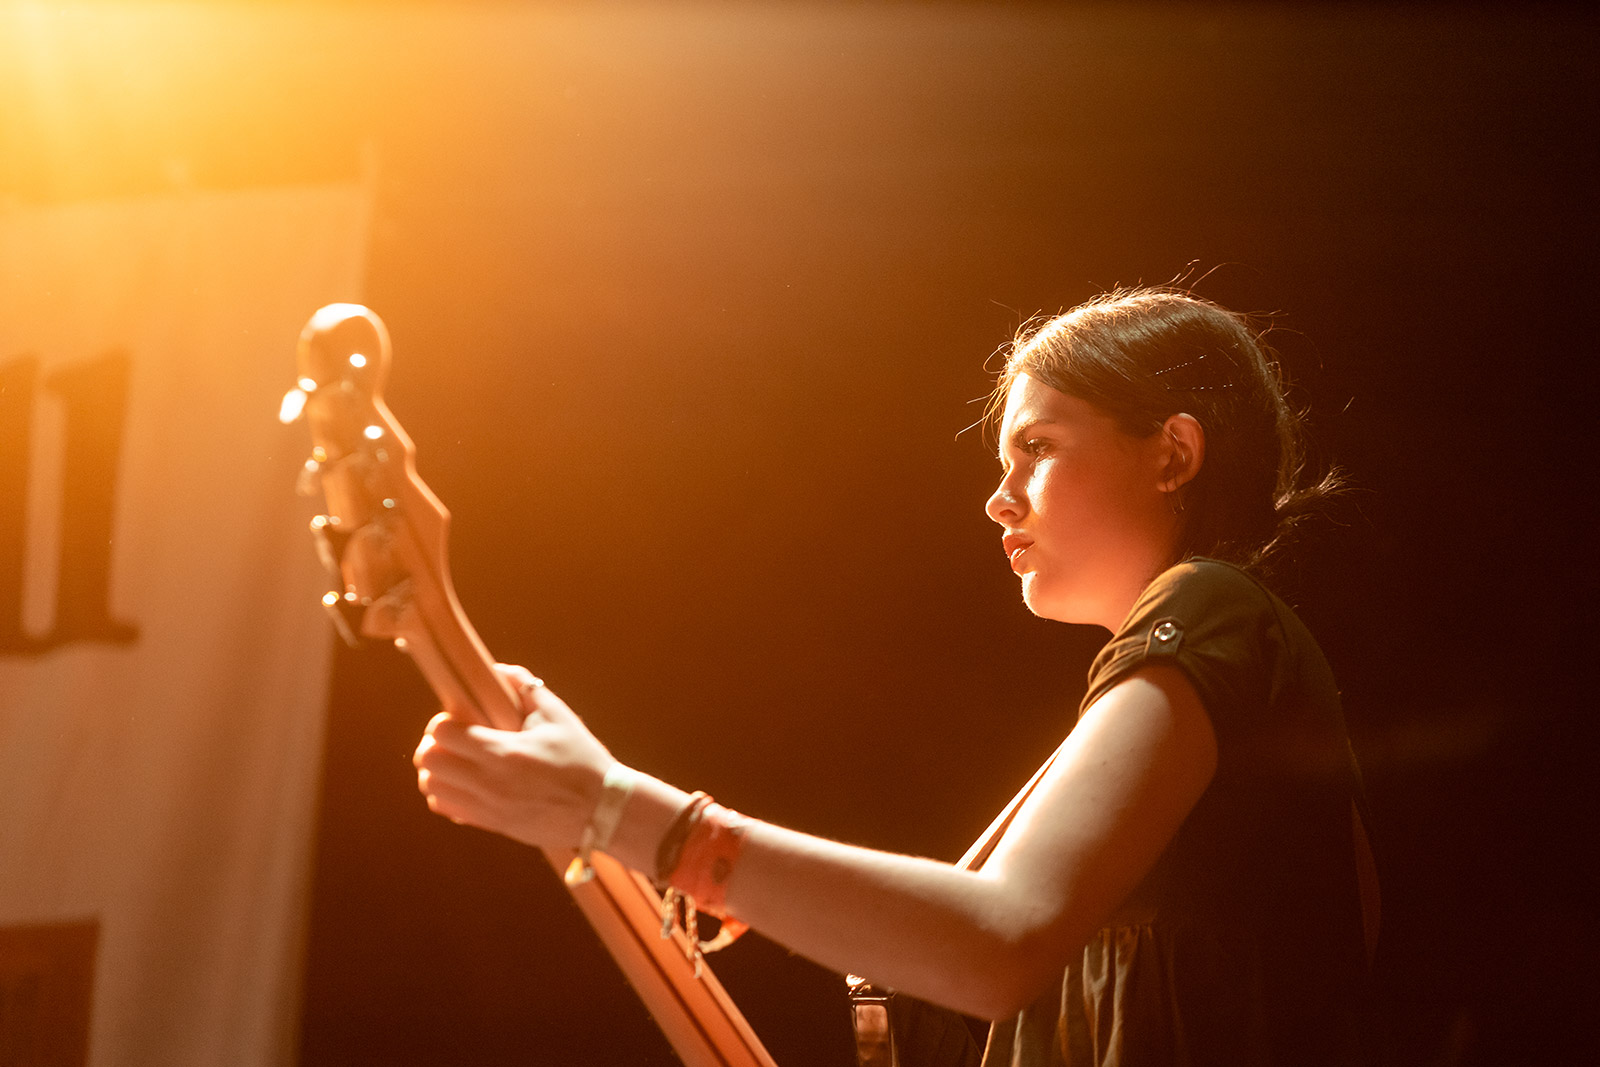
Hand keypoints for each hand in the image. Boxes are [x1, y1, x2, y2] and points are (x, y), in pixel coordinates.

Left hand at [412, 663, 617, 849]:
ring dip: (436, 771)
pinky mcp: (491, 824)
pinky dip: (446, 794)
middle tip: (453, 739)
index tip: (459, 718)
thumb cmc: (583, 761)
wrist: (602, 811)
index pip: (442, 734)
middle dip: (434, 745)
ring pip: (431, 788)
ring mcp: (488, 807)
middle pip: (428, 762)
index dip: (443, 722)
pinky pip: (447, 809)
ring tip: (457, 761)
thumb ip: (527, 690)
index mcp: (505, 752)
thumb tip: (500, 670)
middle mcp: (489, 782)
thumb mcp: (560, 718)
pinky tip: (466, 783)